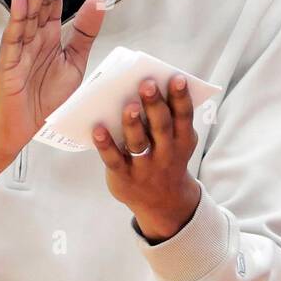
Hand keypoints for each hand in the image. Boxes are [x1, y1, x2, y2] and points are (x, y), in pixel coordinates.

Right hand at [0, 0, 105, 152]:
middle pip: (41, 0)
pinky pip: (14, 35)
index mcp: (50, 35)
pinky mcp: (9, 62)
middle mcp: (34, 36)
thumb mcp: (75, 63)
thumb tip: (99, 1)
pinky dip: (18, 16)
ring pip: (27, 13)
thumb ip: (85, 33)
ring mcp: (20, 47)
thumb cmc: (45, 97)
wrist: (22, 129)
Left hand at [93, 75, 201, 242]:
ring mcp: (145, 167)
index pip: (183, 117)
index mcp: (182, 141)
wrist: (162, 202)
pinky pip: (113, 159)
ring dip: (133, 124)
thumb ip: (169, 118)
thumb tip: (153, 84)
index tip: (176, 78)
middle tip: (147, 83)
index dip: (181, 97)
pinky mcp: (124, 177)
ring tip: (129, 106)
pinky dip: (106, 145)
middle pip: (161, 127)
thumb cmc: (165, 157)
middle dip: (155, 105)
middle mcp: (166, 154)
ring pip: (139, 143)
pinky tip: (97, 129)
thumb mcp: (177, 142)